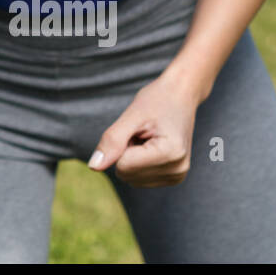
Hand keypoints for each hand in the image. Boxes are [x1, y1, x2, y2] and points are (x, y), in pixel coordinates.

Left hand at [88, 74, 202, 186]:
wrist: (181, 95)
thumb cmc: (158, 100)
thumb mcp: (131, 115)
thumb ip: (112, 141)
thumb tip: (94, 166)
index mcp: (170, 154)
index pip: (123, 166)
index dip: (122, 144)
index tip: (138, 128)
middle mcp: (177, 170)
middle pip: (127, 174)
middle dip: (126, 151)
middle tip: (142, 132)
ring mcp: (177, 176)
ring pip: (132, 179)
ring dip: (132, 157)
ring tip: (147, 137)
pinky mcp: (173, 178)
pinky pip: (140, 179)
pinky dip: (139, 162)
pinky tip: (151, 145)